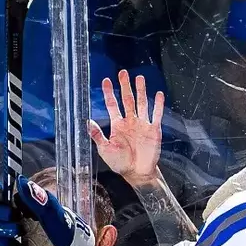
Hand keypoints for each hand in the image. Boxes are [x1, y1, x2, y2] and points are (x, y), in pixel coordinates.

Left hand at [88, 70, 165, 185]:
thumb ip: (98, 135)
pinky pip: (156, 115)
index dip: (109, 93)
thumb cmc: (120, 163)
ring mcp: (142, 124)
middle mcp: (130, 121)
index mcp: (118, 125)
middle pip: (127, 99)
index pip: (112, 104)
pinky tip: (159, 94)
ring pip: (142, 103)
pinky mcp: (154, 130)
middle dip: (125, 86)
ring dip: (141, 91)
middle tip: (123, 72)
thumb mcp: (105, 149)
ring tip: (140, 78)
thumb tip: (87, 122)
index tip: (106, 80)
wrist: (137, 173)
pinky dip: (158, 105)